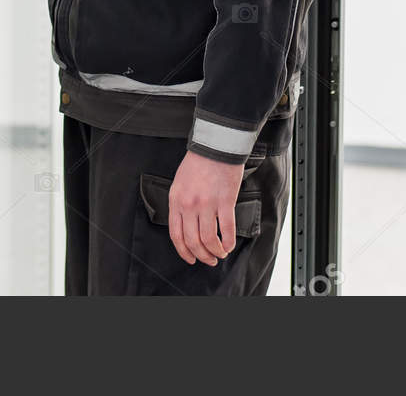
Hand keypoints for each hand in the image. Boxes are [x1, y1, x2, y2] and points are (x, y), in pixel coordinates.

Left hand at [167, 151, 244, 265]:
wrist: (215, 146)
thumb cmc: (198, 163)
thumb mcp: (179, 183)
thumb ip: (180, 204)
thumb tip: (186, 227)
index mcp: (176, 200)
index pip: (176, 235)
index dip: (184, 252)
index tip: (191, 259)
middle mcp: (189, 205)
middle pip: (193, 241)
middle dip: (201, 256)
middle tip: (209, 260)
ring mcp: (207, 204)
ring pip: (209, 239)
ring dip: (215, 252)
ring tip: (220, 254)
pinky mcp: (225, 201)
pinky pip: (227, 229)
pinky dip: (229, 242)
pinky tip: (230, 245)